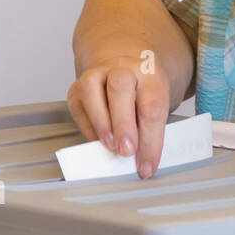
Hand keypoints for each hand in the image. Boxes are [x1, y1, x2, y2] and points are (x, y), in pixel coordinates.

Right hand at [66, 55, 172, 178]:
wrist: (128, 71)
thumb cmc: (145, 93)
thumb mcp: (157, 106)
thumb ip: (149, 129)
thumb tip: (140, 160)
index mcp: (150, 74)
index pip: (152, 106)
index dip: (150, 140)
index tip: (147, 165)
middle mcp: (122, 69)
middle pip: (120, 88)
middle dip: (123, 124)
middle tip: (126, 151)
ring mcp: (97, 75)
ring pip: (91, 90)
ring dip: (101, 123)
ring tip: (110, 146)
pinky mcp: (77, 88)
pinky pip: (78, 107)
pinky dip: (88, 128)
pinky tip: (98, 141)